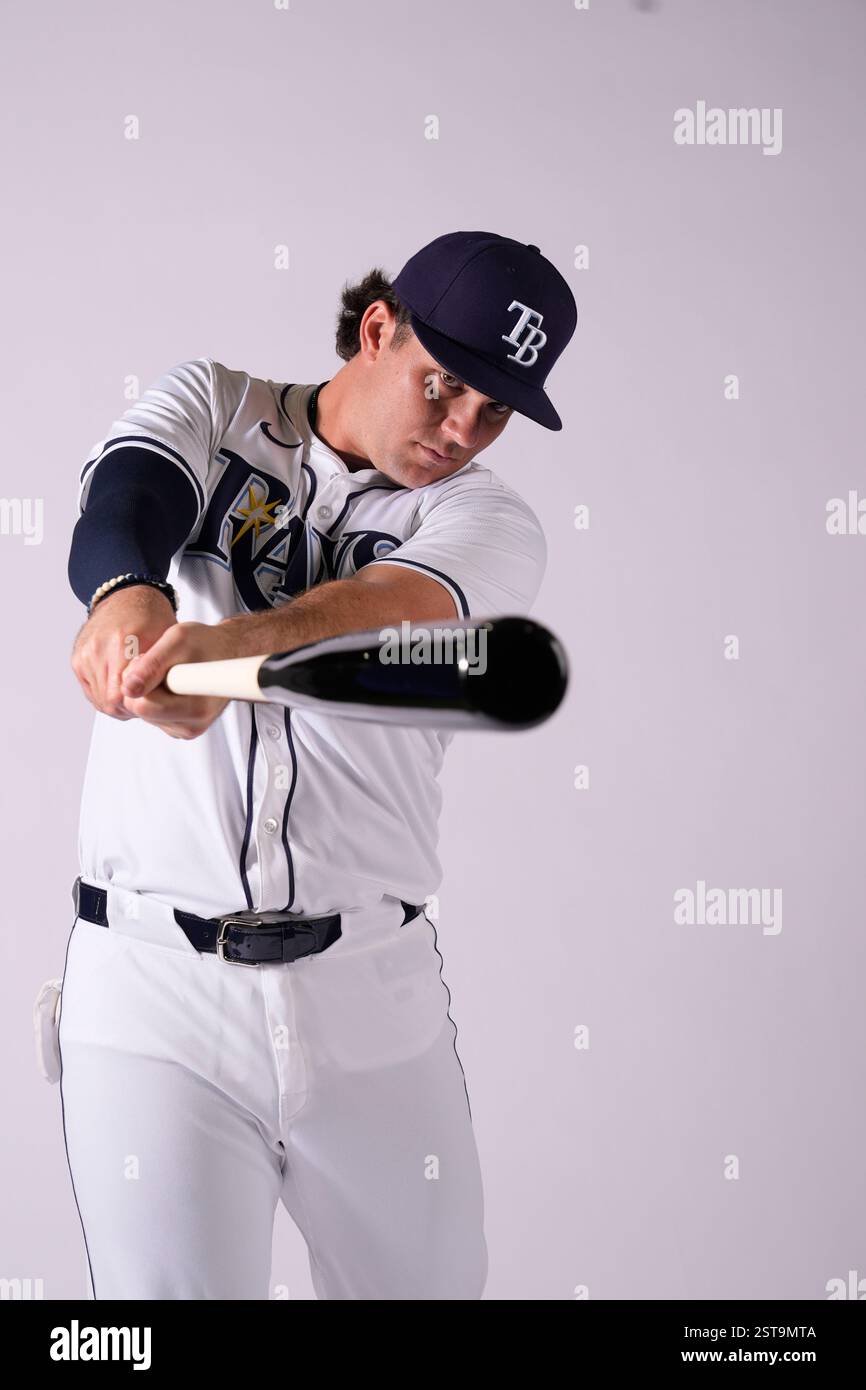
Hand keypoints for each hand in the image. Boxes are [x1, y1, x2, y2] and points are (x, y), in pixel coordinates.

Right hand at [71, 585, 177, 720]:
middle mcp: (99, 648)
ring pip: (99, 701)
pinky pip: (91, 692)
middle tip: (145, 702)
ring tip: (135, 694)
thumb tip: (158, 700)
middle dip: (129, 708)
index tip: (151, 702)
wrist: (126, 598)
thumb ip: (161, 670)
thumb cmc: (151, 618)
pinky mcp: (77, 660)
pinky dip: (106, 695)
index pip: (125, 694)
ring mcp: (85, 655)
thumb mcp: (168, 641)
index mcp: (123, 642)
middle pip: (110, 702)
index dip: (139, 705)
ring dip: (117, 704)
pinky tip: (121, 687)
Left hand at [120, 619, 237, 738]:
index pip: (145, 706)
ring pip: (143, 713)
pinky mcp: (179, 728)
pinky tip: (171, 684)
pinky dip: (154, 697)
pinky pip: (151, 715)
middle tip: (158, 663)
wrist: (226, 655)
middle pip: (140, 710)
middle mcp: (193, 725)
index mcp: (196, 708)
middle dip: (142, 685)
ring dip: (149, 690)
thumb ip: (151, 664)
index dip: (141, 679)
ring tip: (170, 672)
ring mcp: (186, 729)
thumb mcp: (177, 640)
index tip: (154, 660)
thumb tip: (128, 689)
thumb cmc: (205, 644)